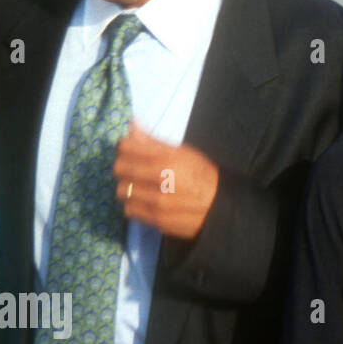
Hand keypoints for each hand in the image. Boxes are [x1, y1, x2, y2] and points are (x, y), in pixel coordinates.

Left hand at [114, 122, 219, 239]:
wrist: (223, 207)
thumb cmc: (204, 175)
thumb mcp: (184, 153)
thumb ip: (154, 141)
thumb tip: (132, 124)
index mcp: (168, 158)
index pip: (126, 147)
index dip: (125, 148)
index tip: (131, 151)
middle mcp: (161, 179)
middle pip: (119, 169)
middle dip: (124, 168)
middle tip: (134, 170)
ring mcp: (158, 201)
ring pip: (122, 191)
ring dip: (128, 188)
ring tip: (141, 188)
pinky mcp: (156, 219)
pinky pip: (129, 210)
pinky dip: (134, 205)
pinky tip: (145, 202)